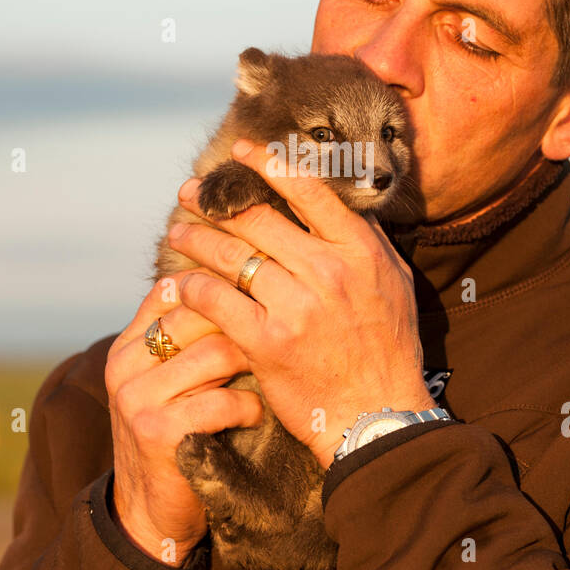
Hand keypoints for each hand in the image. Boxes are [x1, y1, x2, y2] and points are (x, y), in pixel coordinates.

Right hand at [105, 273, 262, 565]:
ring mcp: (136, 398)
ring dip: (253, 364)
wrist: (151, 513)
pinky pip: (221, 401)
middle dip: (245, 323)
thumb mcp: (169, 383)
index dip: (219, 286)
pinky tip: (255, 415)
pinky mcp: (157, 432)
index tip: (258, 295)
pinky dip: (249, 406)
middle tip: (276, 337)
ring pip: (214, 354)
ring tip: (267, 377)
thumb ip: (185, 341)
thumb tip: (234, 283)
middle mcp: (124, 365)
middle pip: (198, 315)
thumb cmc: (177, 436)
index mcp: (127, 346)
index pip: (173, 292)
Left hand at [168, 139, 435, 468]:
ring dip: (195, 239)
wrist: (378, 417)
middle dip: (216, 201)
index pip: (308, 190)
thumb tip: (338, 201)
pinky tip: (179, 285)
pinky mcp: (267, 342)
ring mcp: (296, 306)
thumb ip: (366, 241)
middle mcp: (328, 271)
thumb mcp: (394, 284)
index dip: (269, 164)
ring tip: (176, 232)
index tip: (241, 152)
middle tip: (191, 192)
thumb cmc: (388, 350)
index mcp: (360, 250)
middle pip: (258, 218)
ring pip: (231, 256)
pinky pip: (216, 301)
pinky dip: (192, 289)